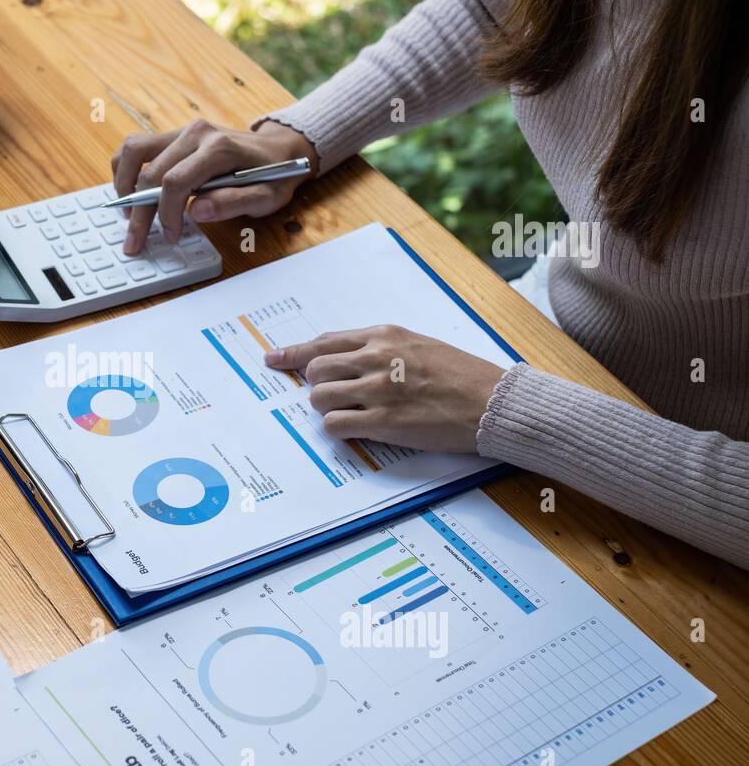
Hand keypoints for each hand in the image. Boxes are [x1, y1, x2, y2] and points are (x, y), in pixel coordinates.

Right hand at [110, 118, 316, 253]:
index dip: (167, 214)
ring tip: (128, 213)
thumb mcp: (267, 197)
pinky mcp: (174, 135)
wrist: (278, 149)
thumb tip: (197, 211)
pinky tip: (129, 191)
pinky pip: (137, 146)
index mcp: (219, 148)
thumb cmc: (273, 176)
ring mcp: (182, 131)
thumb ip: (234, 203)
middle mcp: (196, 133)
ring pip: (133, 151)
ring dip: (124, 185)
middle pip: (151, 172)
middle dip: (140, 212)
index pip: (175, 181)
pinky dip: (125, 168)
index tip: (171, 236)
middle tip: (135, 241)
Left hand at [265, 325, 506, 452]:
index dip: (294, 353)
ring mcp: (378, 390)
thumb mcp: (417, 344)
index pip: (324, 342)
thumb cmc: (459, 375)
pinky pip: (334, 425)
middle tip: (335, 396)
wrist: (492, 401)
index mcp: (384, 336)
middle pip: (315, 370)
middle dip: (317, 385)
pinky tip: (356, 429)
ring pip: (319, 398)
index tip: (273, 358)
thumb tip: (340, 357)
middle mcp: (377, 358)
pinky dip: (338, 429)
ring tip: (352, 413)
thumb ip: (378, 347)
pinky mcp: (384, 421)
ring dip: (327, 409)